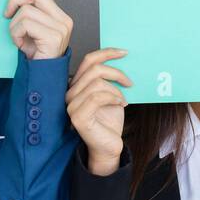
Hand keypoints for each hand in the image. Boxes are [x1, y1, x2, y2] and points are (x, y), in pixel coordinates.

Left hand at [4, 0, 72, 59]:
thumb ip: (27, 16)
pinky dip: (16, 34)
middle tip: (6, 14)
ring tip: (18, 39)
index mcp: (59, 16)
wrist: (43, 77)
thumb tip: (14, 2)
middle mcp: (63, 19)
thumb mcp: (29, 32)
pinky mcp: (54, 35)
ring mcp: (61, 27)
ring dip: (14, 26)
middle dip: (14, 1)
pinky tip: (20, 44)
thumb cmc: (36, 56)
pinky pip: (25, 24)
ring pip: (25, 11)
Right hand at [65, 48, 130, 175]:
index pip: (88, 60)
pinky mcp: (78, 116)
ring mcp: (72, 105)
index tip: (124, 53)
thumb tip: (123, 60)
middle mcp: (70, 93)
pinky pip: (97, 97)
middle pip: (94, 69)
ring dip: (116, 90)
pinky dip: (113, 98)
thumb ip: (110, 79)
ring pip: (96, 83)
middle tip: (129, 83)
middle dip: (116, 73)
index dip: (107, 53)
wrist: (109, 146)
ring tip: (123, 100)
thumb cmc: (110, 122)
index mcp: (77, 85)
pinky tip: (120, 104)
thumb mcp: (112, 94)